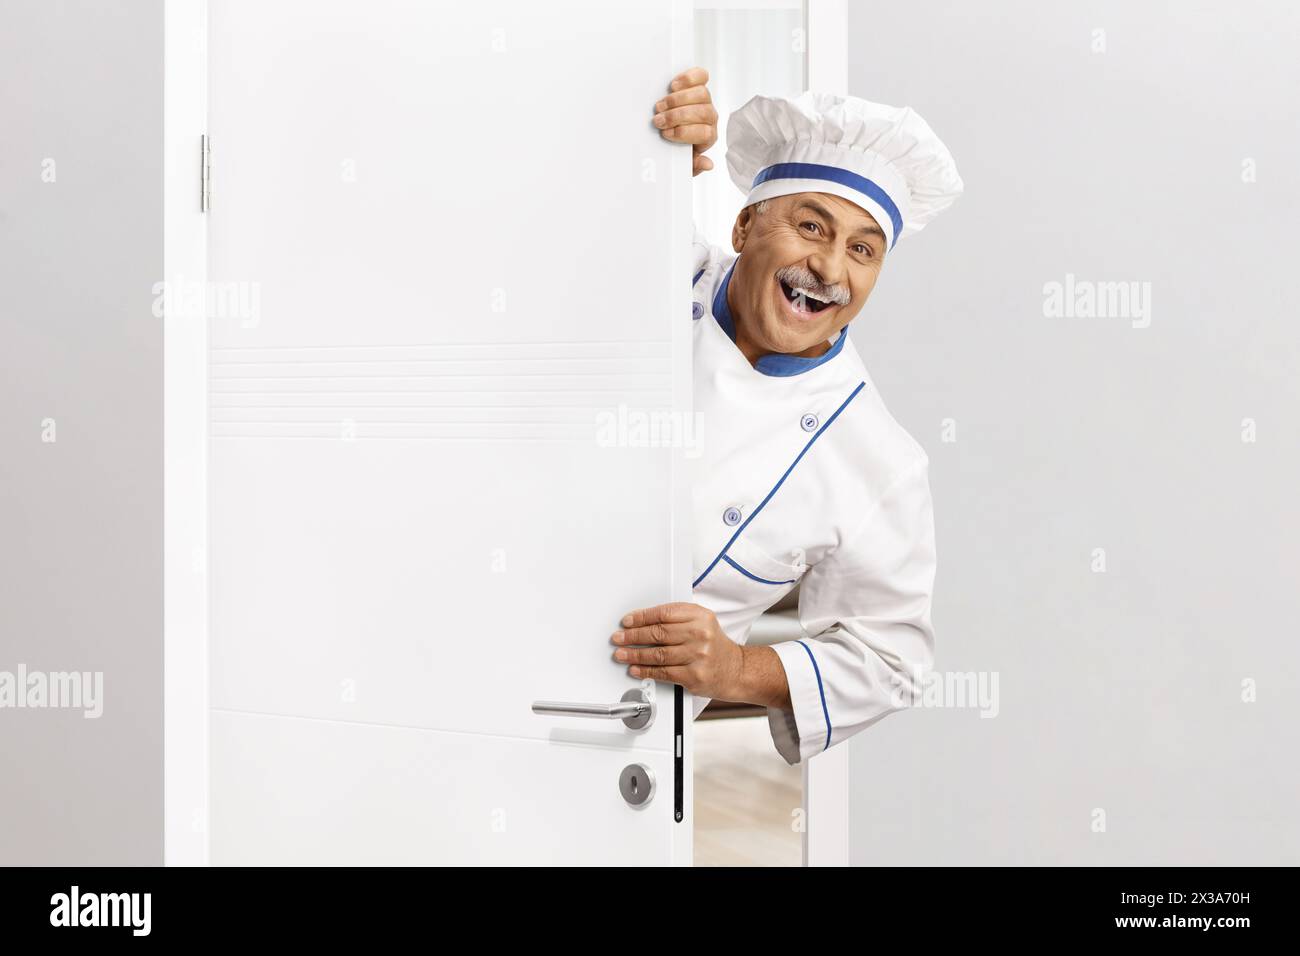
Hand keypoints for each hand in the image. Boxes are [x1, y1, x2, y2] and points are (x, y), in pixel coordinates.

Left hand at [612, 602, 749, 701]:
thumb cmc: (715, 646)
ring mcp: (698, 656)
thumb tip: (642, 623)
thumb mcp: (702, 623)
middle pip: (658, 633)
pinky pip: (663, 672)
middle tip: (619, 638)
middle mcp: (700, 634)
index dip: (641, 617)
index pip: (664, 613)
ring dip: (635, 655)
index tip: (628, 622)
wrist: (736, 670)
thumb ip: (677, 619)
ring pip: (658, 654)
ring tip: (622, 654)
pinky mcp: (694, 676)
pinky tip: (636, 669)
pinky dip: (646, 671)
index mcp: (700, 616)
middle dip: (633, 636)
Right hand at [653, 67, 717, 175]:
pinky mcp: (699, 85)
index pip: (704, 133)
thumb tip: (707, 164)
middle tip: (658, 119)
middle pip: (703, 112)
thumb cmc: (676, 147)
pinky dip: (688, 78)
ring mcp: (705, 101)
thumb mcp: (682, 163)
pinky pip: (701, 77)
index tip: (666, 134)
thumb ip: (692, 166)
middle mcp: (709, 118)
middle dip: (677, 116)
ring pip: (702, 94)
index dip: (684, 133)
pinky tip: (674, 85)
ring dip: (677, 99)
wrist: (671, 134)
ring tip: (660, 105)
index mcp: (707, 137)